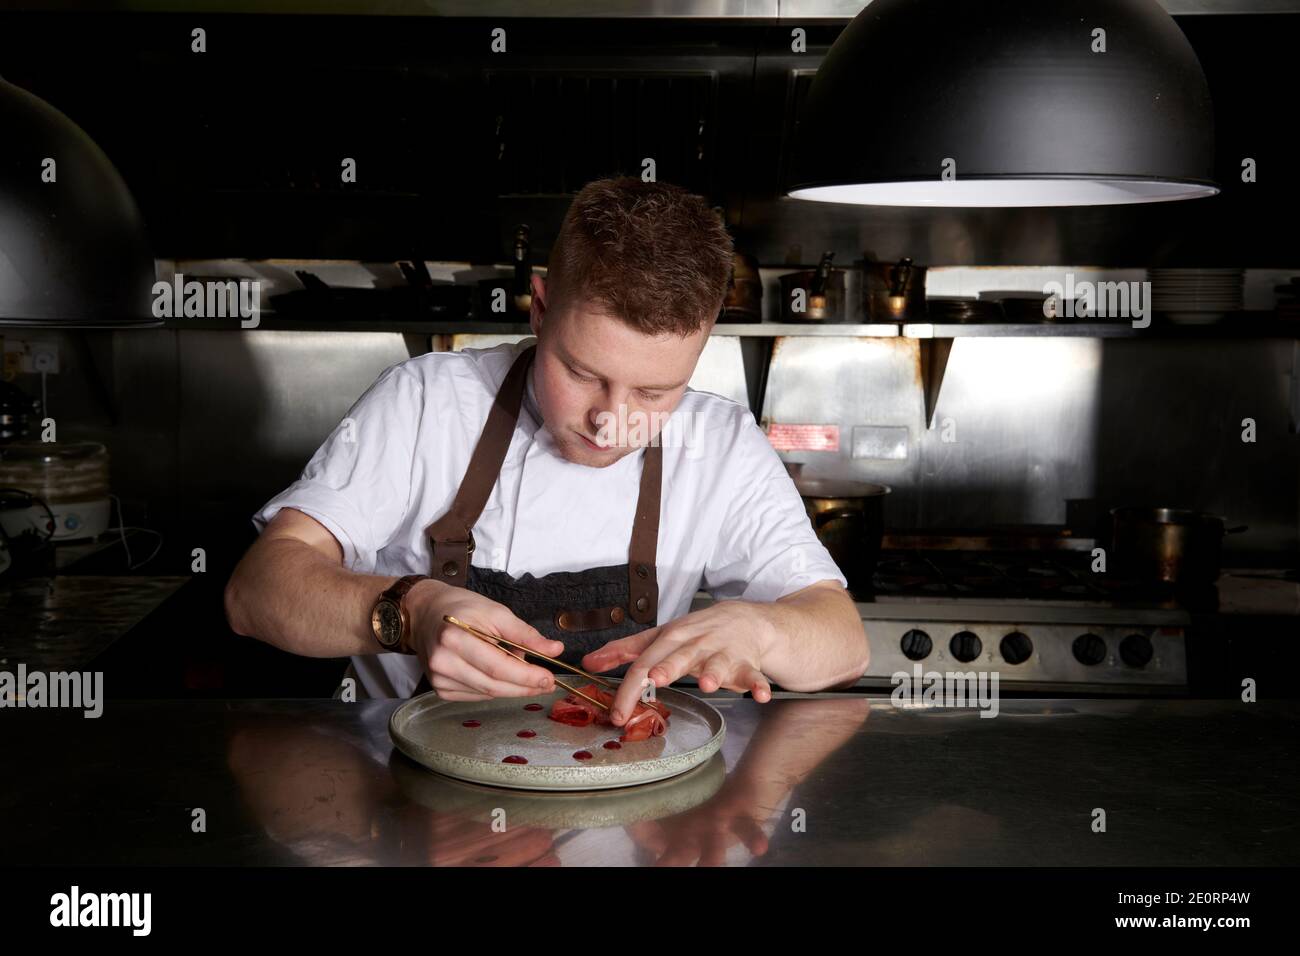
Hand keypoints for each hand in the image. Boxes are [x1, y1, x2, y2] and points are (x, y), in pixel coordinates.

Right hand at [406, 580, 563, 700]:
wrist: (426, 613)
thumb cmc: (462, 608)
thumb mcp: (497, 612)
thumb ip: (526, 634)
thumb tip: (555, 650)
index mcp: (455, 638)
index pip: (498, 667)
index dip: (527, 676)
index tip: (549, 678)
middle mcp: (443, 662)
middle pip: (493, 685)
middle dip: (525, 686)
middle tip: (547, 684)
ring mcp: (439, 679)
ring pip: (487, 693)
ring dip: (512, 689)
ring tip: (527, 676)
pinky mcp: (440, 689)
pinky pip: (476, 695)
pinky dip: (495, 689)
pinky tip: (503, 678)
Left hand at [581, 601, 776, 723]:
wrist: (744, 618)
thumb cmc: (696, 632)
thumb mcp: (659, 637)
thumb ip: (625, 650)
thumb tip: (589, 663)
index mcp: (671, 638)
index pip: (645, 662)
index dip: (630, 687)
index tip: (617, 713)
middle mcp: (695, 643)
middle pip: (679, 656)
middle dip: (669, 666)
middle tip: (657, 679)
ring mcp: (723, 652)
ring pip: (718, 661)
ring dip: (714, 672)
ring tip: (708, 683)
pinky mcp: (747, 662)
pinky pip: (753, 674)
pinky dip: (757, 684)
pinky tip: (759, 695)